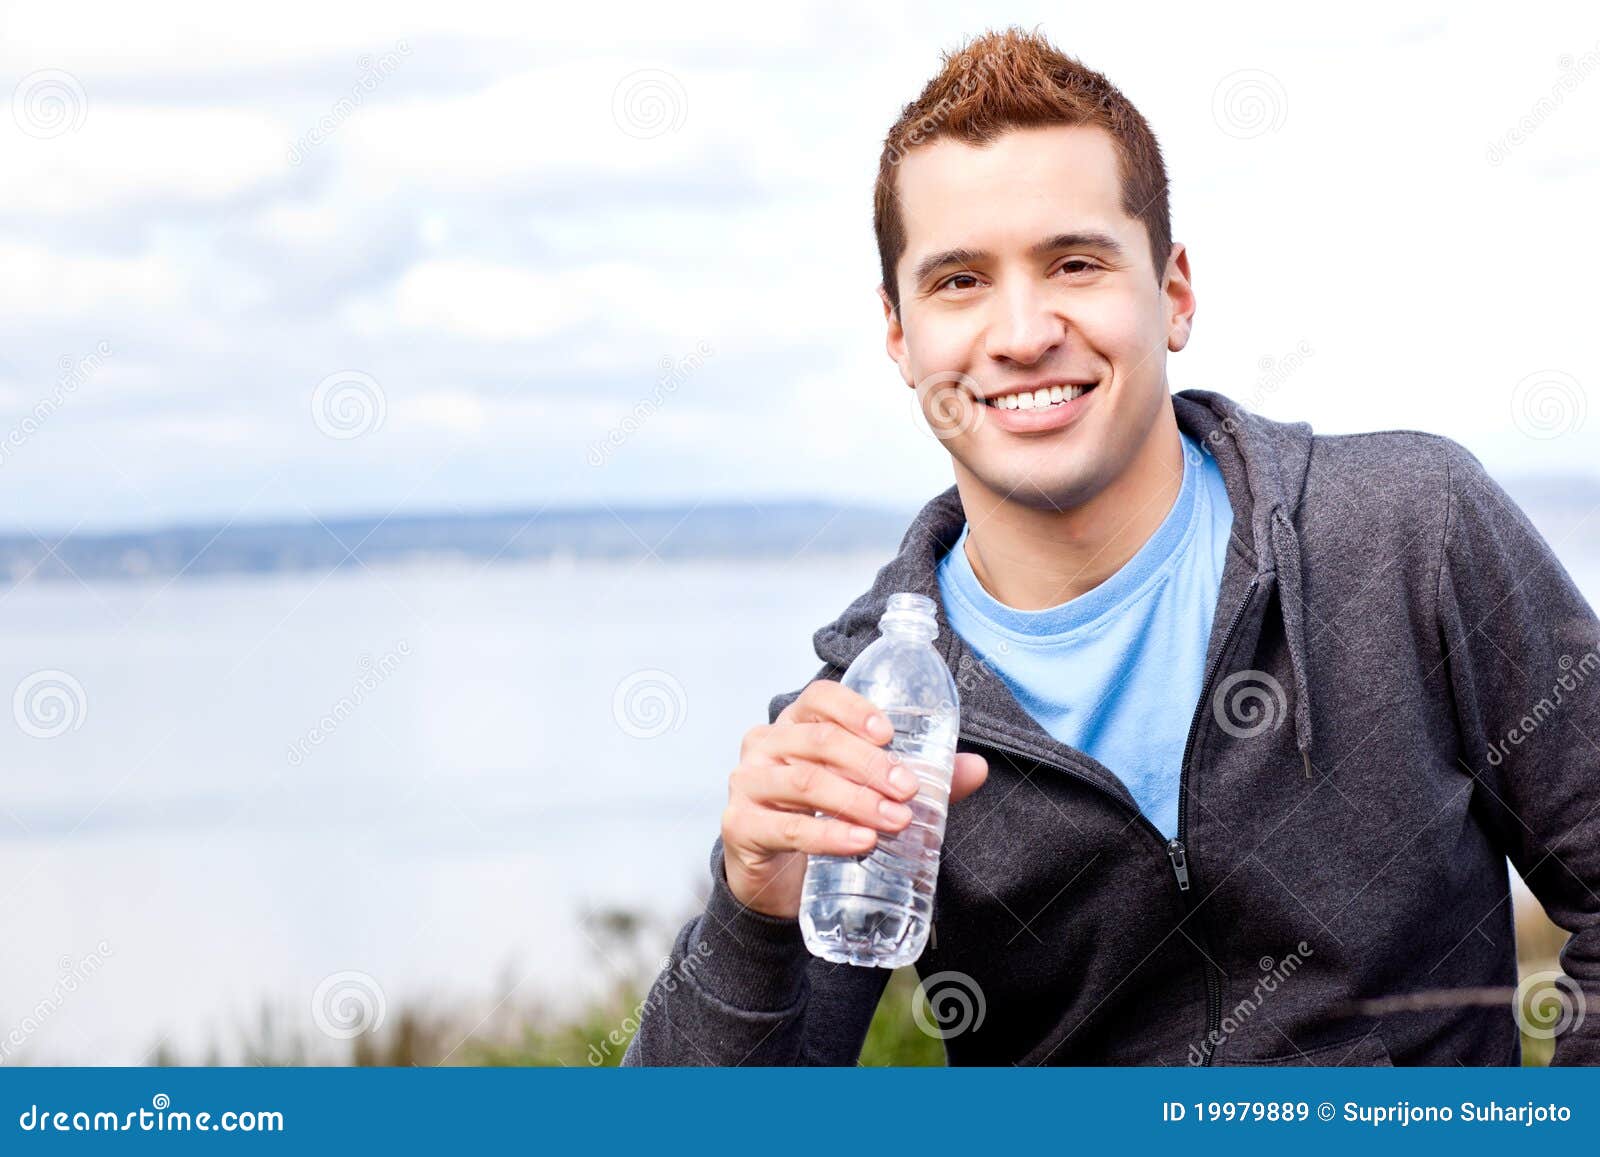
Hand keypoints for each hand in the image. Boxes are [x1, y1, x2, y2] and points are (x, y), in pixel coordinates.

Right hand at [721, 678, 987, 917]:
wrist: (776, 884)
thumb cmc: (822, 822)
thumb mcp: (867, 795)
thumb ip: (916, 780)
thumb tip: (976, 767)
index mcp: (795, 725)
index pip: (820, 698)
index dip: (855, 709)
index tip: (889, 733)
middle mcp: (765, 745)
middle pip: (819, 739)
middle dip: (870, 763)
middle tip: (908, 789)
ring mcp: (747, 784)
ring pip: (805, 780)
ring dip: (857, 799)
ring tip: (896, 820)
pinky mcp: (740, 825)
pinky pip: (787, 827)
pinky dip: (829, 834)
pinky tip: (861, 842)